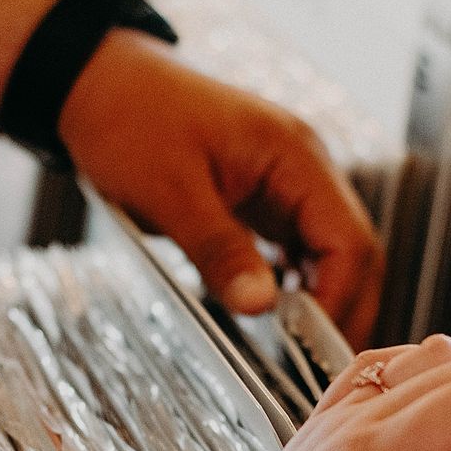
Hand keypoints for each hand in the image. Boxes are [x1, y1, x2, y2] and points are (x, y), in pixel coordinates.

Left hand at [59, 29, 384, 347]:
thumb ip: (220, 250)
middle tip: (320, 368)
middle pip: (353, 250)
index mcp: (295, 155)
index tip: (313, 348)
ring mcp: (289, 182)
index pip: (349, 239)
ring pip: (331, 252)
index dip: (340, 299)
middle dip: (343, 308)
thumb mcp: (171, 192)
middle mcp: (304, 167)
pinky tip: (278, 316)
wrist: (97, 82)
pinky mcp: (266, 197)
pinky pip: (299, 248)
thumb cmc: (130, 120)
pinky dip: (297, 285)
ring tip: (302, 354)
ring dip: (323, 300)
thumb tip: (261, 308)